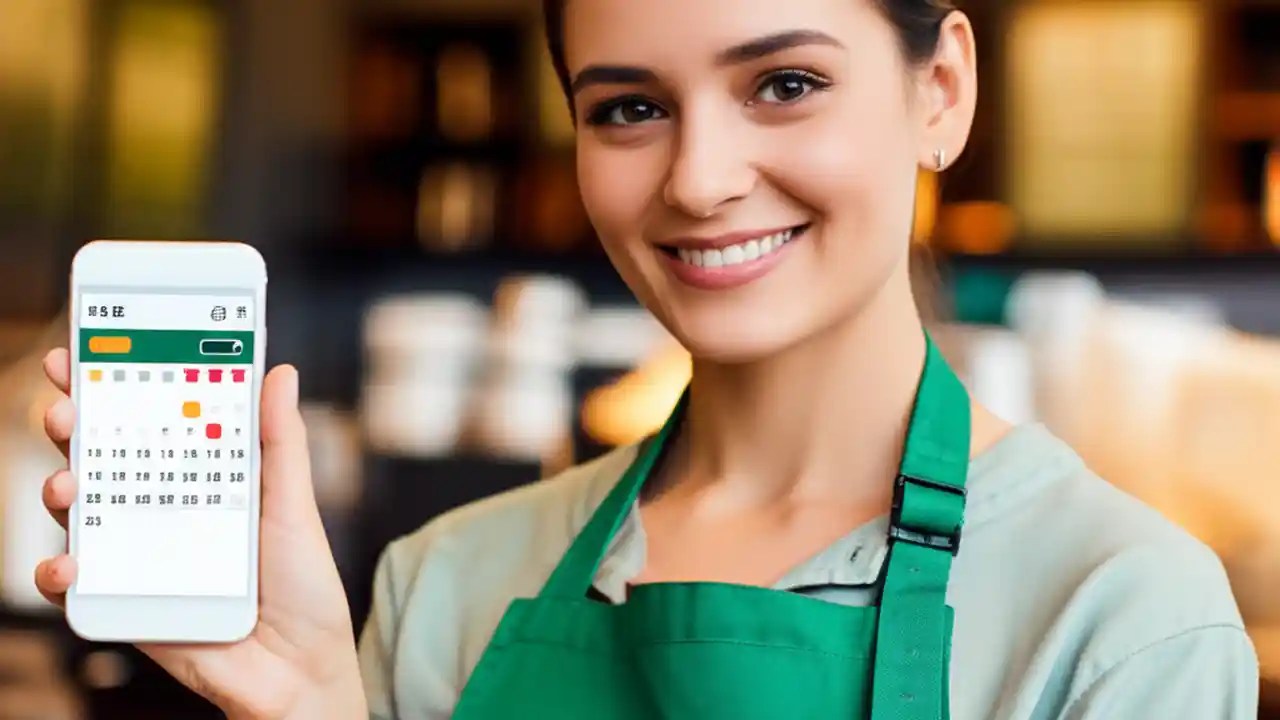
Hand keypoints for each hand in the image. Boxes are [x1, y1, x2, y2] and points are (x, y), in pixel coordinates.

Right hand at [35, 349, 366, 719]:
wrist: (299, 672)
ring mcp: (137, 556)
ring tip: (68, 485)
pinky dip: (58, 572)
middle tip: (65, 407)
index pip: (150, 421)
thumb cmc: (302, 588)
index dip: (113, 385)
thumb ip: (280, 444)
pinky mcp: (123, 603)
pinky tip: (69, 564)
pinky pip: (74, 586)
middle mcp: (162, 510)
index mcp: (202, 478)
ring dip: (60, 490)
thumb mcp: (294, 509)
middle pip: (103, 456)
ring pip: (79, 513)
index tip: (84, 351)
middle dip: (73, 424)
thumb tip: (280, 372)